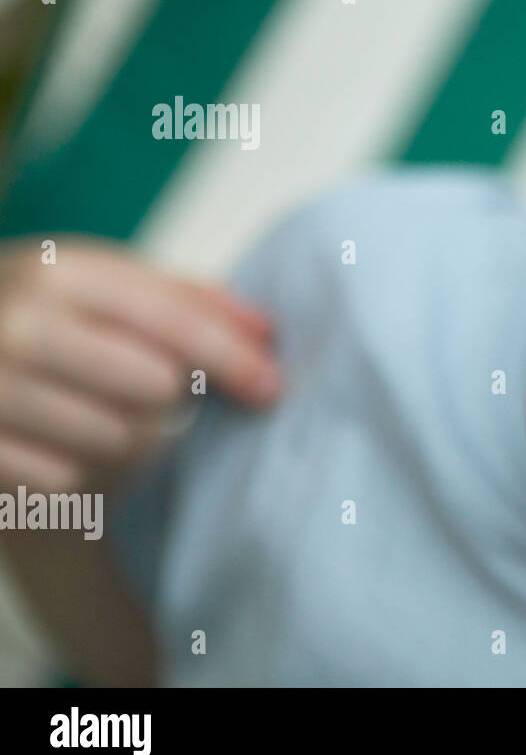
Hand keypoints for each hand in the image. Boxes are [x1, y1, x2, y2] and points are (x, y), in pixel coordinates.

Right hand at [0, 237, 280, 491]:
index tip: (272, 388)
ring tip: (100, 417)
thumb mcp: (101, 282)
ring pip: (119, 441)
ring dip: (130, 441)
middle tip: (151, 395)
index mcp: (60, 273)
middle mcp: (20, 326)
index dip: (234, 360)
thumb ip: (188, 300)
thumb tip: (266, 331)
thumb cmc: (41, 313)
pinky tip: (61, 444)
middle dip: (170, 399)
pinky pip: (69, 481)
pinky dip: (80, 472)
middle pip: (156, 390)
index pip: (175, 325)